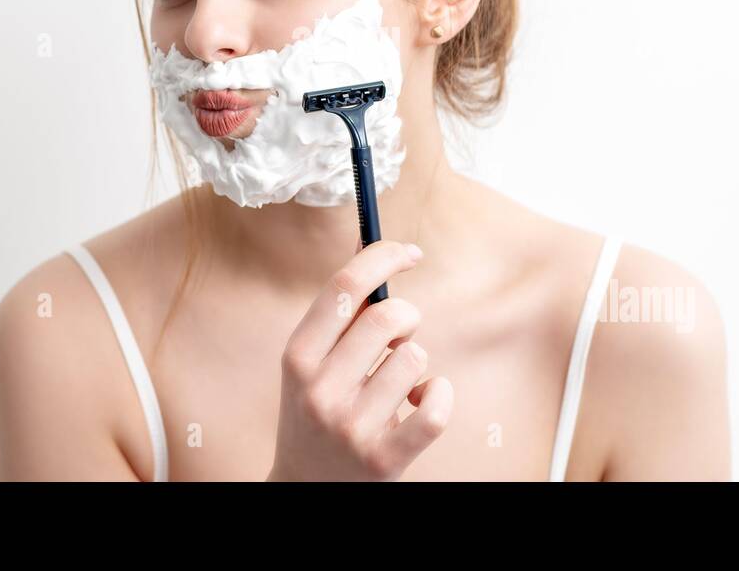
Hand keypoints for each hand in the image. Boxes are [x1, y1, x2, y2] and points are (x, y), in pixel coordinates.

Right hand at [267, 239, 453, 480]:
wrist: (306, 491)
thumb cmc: (316, 412)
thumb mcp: (310, 363)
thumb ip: (338, 314)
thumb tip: (372, 247)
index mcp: (298, 356)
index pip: (343, 285)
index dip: (383, 256)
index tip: (408, 252)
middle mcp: (319, 389)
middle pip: (387, 316)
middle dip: (407, 316)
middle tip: (401, 334)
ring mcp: (350, 427)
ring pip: (416, 358)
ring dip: (417, 362)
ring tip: (399, 381)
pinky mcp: (383, 459)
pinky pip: (436, 408)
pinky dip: (440, 395)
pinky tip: (422, 402)